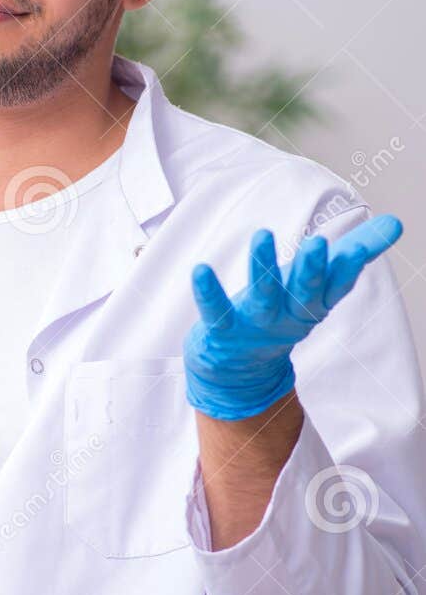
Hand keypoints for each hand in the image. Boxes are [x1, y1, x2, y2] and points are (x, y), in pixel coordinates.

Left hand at [184, 215, 402, 420]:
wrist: (239, 369)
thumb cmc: (281, 313)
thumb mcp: (319, 284)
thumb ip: (355, 253)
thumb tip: (395, 224)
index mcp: (313, 303)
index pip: (335, 285)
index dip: (345, 268)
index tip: (358, 247)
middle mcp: (288, 314)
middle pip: (303, 292)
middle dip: (310, 270)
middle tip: (316, 244)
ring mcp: (255, 323)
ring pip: (263, 295)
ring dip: (263, 267)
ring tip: (261, 236)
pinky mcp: (222, 330)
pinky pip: (215, 311)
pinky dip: (208, 292)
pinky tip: (200, 271)